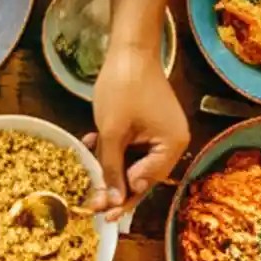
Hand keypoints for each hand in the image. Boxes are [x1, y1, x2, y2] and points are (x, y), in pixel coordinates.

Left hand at [89, 42, 188, 220]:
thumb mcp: (112, 133)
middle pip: (140, 175)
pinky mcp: (148, 123)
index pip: (146, 183)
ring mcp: (161, 132)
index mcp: (172, 146)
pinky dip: (112, 147)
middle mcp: (172, 142)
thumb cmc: (123, 88)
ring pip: (132, 161)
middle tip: (92, 205)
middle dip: (114, 186)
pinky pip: (131, 145)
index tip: (101, 212)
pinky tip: (90, 142)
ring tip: (88, 171)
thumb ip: (112, 168)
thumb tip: (114, 201)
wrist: (129, 48)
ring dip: (109, 165)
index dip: (123, 199)